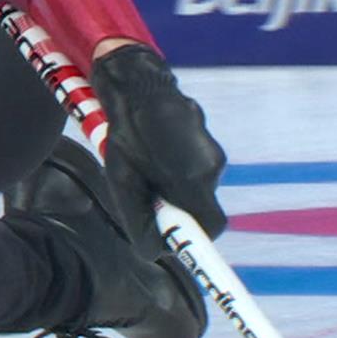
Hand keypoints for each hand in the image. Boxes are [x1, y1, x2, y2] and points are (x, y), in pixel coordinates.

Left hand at [90, 43, 228, 237]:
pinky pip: (196, 165)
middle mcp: (211, 167)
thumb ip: (140, 221)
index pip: (212, 226)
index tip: (175, 236)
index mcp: (193, 179)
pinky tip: (155, 150)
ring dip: (175, 185)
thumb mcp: (123, 183)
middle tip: (148, 196)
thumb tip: (155, 252)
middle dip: (178, 208)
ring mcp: (213, 150)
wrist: (137, 85)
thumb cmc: (127, 135)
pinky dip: (177, 167)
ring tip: (146, 165)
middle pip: (203, 206)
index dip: (196, 237)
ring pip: (198, 184)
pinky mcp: (208, 139)